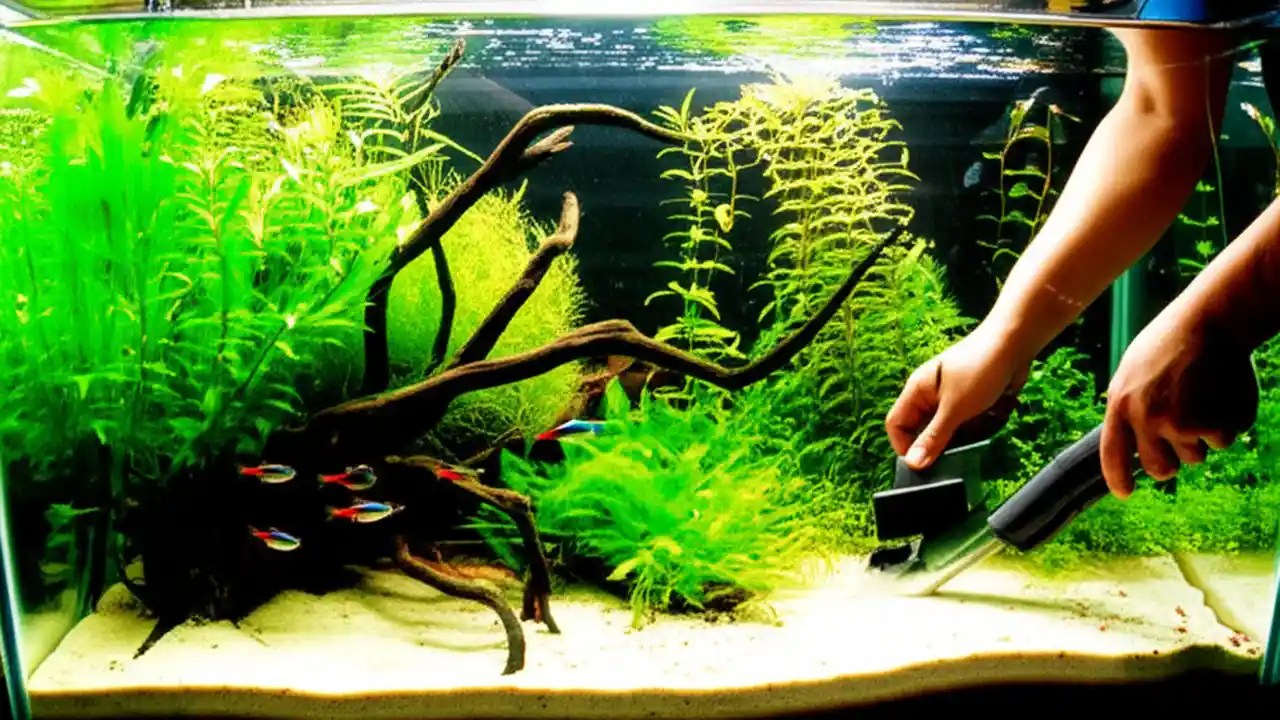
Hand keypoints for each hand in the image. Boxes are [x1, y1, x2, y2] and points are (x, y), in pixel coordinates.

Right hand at [885, 321, 1030, 469]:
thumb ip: (933, 437)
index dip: (905, 446)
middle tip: (956, 453)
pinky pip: (965, 425)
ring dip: (960, 436)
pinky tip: (987, 423)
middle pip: (920, 431)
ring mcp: (950, 399)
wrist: (1015, 343)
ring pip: (945, 431)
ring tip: (978, 430)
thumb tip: (912, 463)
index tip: (924, 464)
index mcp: (917, 391)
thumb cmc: (981, 368)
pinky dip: (975, 429)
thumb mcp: (956, 407)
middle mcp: (929, 396)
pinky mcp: (969, 403)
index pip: (896, 425)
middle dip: (937, 444)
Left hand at [1100, 301, 1258, 497]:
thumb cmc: (1169, 345)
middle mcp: (1148, 421)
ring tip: (1201, 399)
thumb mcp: (1131, 372)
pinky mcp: (1216, 426)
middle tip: (1178, 442)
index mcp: (1121, 406)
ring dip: (1199, 437)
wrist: (1210, 322)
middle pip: (1159, 469)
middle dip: (1169, 463)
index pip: (1113, 455)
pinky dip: (1225, 424)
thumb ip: (1128, 407)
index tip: (1124, 493)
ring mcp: (1183, 426)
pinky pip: (1222, 441)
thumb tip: (1129, 441)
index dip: (1118, 479)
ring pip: (1194, 457)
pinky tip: (1220, 394)